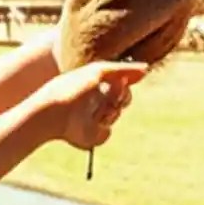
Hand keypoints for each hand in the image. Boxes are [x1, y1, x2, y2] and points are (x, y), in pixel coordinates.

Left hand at [30, 61, 146, 149]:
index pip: (123, 83)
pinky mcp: (93, 135)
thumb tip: (146, 69)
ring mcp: (96, 119)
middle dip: (120, 95)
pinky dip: (100, 125)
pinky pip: (107, 132)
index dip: (124, 82)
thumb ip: (124, 69)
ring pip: (117, 114)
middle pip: (125, 98)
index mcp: (98, 85)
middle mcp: (98, 101)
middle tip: (109, 92)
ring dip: (108, 108)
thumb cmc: (74, 86)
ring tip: (93, 107)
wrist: (57, 110)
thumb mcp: (100, 71)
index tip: (120, 79)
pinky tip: (89, 121)